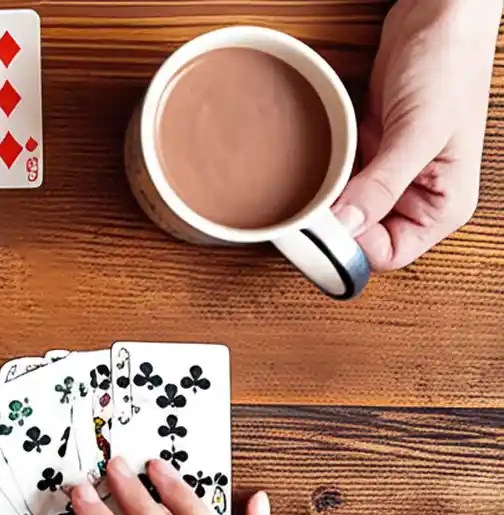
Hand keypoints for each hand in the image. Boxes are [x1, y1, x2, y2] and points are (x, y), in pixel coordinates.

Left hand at [332, 0, 501, 270]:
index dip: (351, 246)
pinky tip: (311, 163)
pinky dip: (322, 176)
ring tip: (306, 182)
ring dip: (322, 201)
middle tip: (302, 206)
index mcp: (442, 206)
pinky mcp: (370, 153)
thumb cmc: (448, 65)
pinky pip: (337, 180)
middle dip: (331, 224)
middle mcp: (417, 197)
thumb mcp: (418, 130)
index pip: (387, 254)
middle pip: (361, 237)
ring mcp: (390, 176)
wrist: (437, 16)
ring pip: (343, 211)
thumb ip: (383, 184)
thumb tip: (346, 225)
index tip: (319, 225)